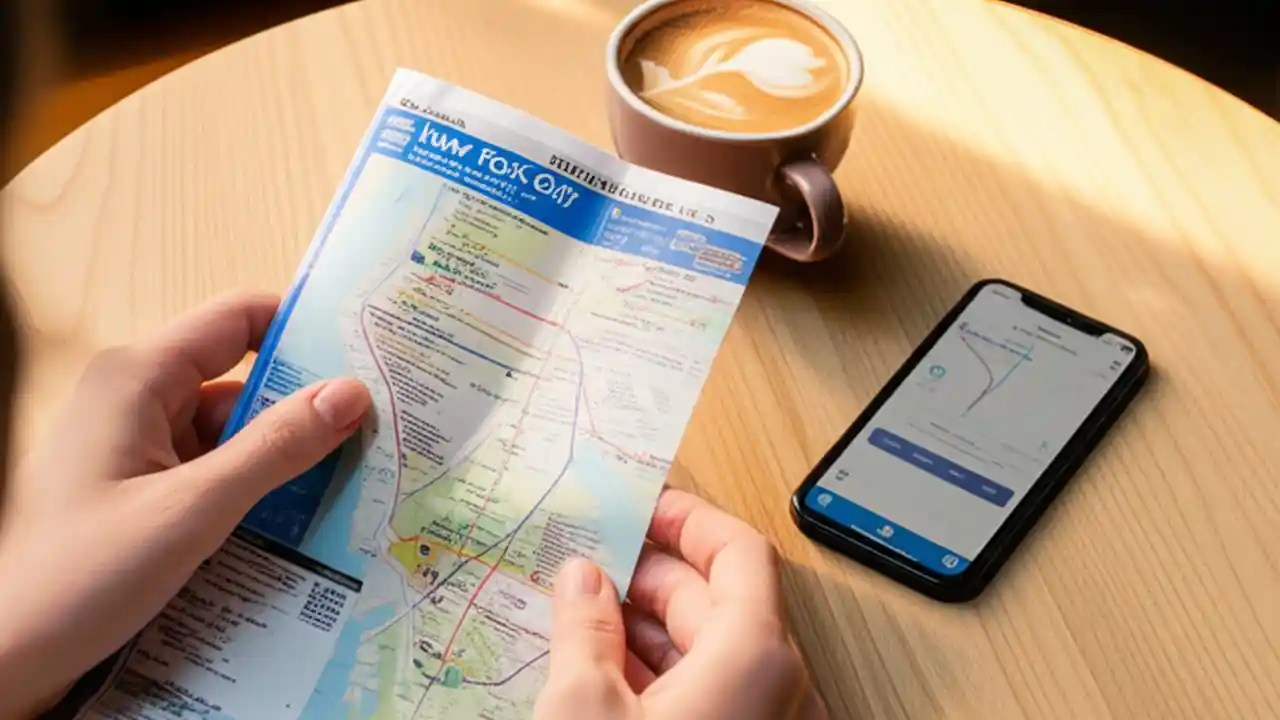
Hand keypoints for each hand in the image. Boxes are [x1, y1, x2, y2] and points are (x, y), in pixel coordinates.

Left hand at [0, 293, 370, 716]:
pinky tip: (300, 514)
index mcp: (139, 376)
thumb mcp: (195, 510)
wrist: (5, 657)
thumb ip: (277, 448)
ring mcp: (133, 441)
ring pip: (230, 427)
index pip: (239, 319)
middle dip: (304, 403)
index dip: (304, 330)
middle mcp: (136, 396)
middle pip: (241, 376)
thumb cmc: (85, 575)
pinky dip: (253, 484)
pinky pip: (211, 465)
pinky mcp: (137, 484)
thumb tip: (353, 391)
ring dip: (282, 452)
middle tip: (379, 429)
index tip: (371, 356)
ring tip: (356, 477)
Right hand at [534, 489, 825, 719]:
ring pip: (714, 654)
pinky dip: (663, 677)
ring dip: (651, 630)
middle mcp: (782, 690)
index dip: (687, 520)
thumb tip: (581, 578)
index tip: (639, 506)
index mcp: (757, 659)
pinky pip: (712, 696)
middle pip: (724, 601)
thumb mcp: (585, 709)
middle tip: (590, 561)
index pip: (740, 551)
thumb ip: (584, 629)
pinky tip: (603, 675)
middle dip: (652, 575)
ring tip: (582, 619)